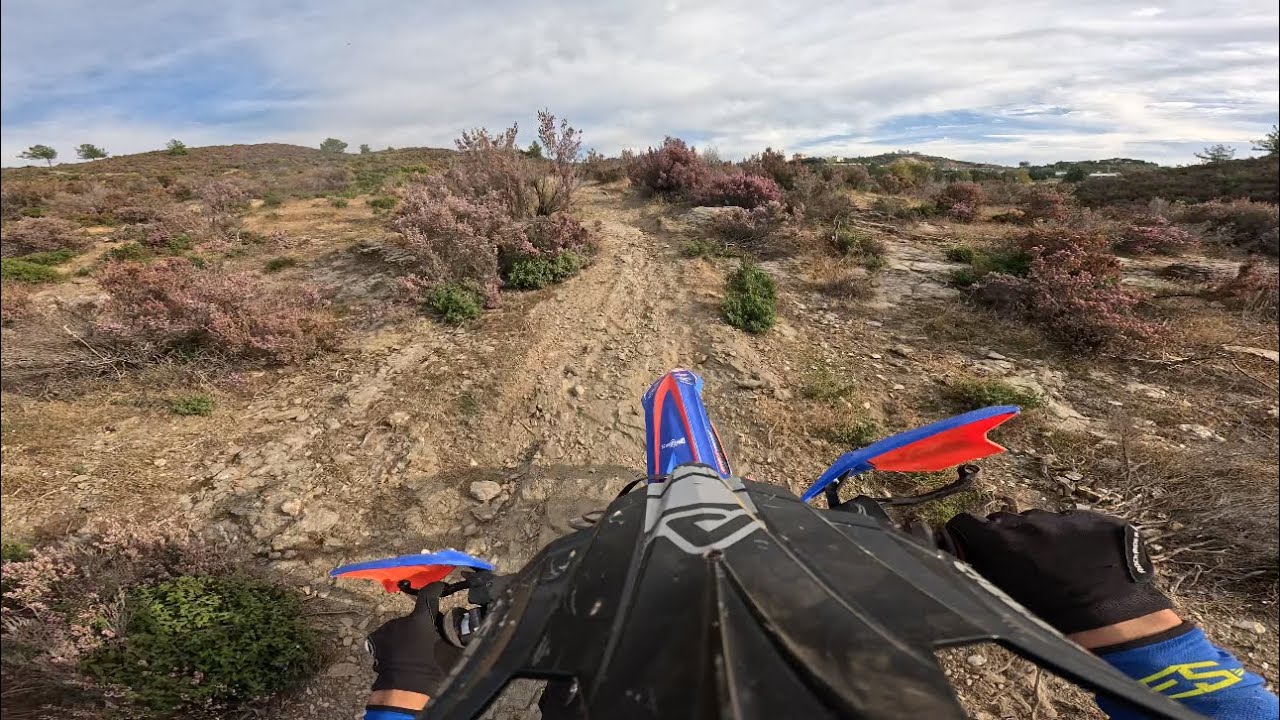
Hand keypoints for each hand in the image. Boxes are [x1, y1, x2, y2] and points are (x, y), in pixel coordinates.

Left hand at [366, 582, 462, 698]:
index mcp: (420, 619)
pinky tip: (400, 654)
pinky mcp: (375, 640)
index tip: (441, 587)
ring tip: (413, 652)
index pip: (429, 594)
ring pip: (400, 627)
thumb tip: (464, 624)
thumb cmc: (429, 671)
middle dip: (422, 624)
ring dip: (407, 634)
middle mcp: (400, 620)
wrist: (402, 691)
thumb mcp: (449, 652)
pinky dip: (394, 642)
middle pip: (415, 616)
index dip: (436, 588)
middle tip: (430, 640)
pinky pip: (388, 636)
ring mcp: (385, 630)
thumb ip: (454, 634)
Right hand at [942, 509, 1173, 634]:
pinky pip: (1075, 521)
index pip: (968, 522)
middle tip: (1021, 560)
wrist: (1117, 623)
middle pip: (1006, 520)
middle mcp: (1032, 523)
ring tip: (1056, 562)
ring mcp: (1066, 518)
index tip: (969, 540)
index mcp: (1005, 543)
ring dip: (1041, 535)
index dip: (966, 532)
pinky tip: (1082, 558)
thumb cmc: (1061, 620)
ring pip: (1042, 520)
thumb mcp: (1009, 599)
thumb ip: (985, 572)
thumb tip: (968, 559)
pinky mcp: (1095, 519)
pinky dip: (1073, 535)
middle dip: (1007, 536)